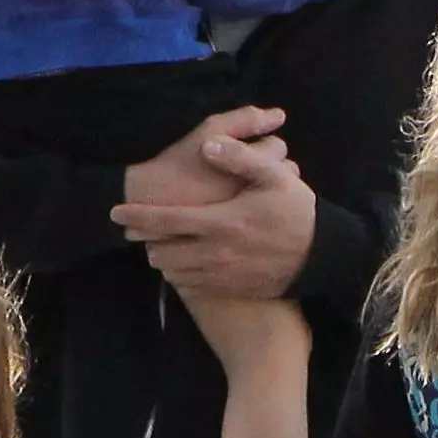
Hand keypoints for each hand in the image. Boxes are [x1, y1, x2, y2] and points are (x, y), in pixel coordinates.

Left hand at [114, 141, 318, 302]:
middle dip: (147, 240)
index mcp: (220, 223)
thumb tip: (207, 146)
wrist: (322, 258)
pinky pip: (190, 288)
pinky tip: (185, 263)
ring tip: (164, 244)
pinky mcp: (229, 290)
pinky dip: (180, 275)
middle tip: (144, 229)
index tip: (116, 212)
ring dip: (162, 258)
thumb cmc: (297, 214)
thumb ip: (240, 158)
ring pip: (172, 272)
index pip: (166, 220)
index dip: (136, 216)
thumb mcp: (276, 178)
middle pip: (161, 252)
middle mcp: (214, 254)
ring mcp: (221, 276)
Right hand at [123, 104, 289, 210]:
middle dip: (272, 170)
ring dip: (267, 191)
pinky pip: (264, 222)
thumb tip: (279, 114)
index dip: (265, 146)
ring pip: (277, 200)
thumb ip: (245, 120)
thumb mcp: (209, 132)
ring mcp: (250, 219)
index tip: (251, 149)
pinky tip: (240, 207)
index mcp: (248, 166)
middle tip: (252, 170)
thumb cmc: (177, 164)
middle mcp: (255, 195)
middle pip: (285, 175)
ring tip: (248, 189)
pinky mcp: (242, 237)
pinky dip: (256, 212)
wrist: (148, 207)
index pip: (277, 148)